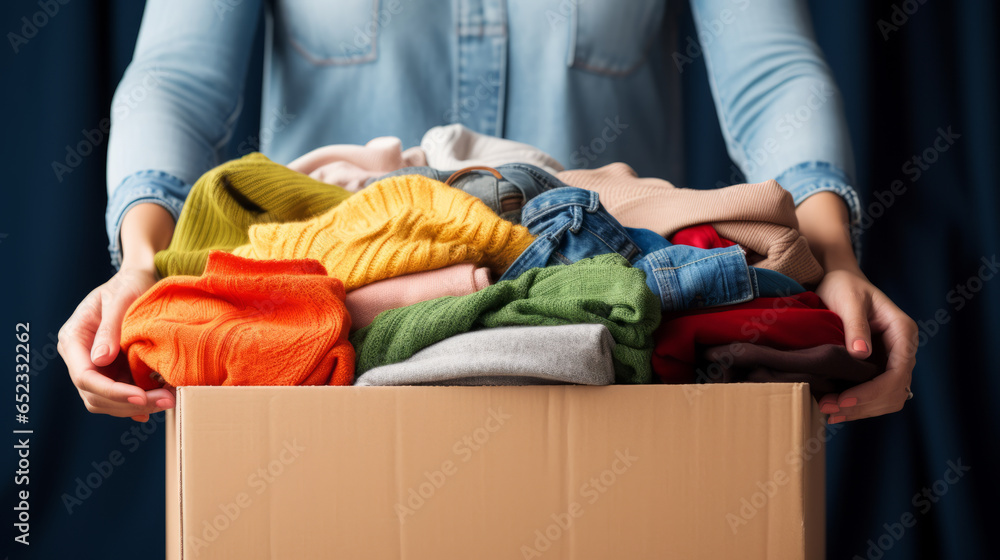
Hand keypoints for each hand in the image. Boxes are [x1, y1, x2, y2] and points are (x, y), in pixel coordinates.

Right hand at [58, 266, 174, 420]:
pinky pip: (122, 395)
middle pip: (95, 395)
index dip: (112, 392)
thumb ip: (110, 328)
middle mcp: (80, 356)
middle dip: (129, 403)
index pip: (85, 376)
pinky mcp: (114, 371)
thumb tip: (100, 360)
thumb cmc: (129, 284)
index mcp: (74, 338)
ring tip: (170, 400)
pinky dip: (140, 402)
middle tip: (167, 401)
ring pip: (108, 401)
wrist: (139, 281)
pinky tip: (160, 403)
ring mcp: (96, 366)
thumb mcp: (121, 298)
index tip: (140, 397)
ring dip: (137, 406)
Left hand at [813, 264, 917, 422]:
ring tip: (828, 411)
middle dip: (864, 404)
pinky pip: (875, 394)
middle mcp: (902, 349)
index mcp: (903, 332)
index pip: (898, 372)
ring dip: (860, 409)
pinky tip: (835, 408)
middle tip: (828, 408)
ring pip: (887, 398)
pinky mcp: (877, 367)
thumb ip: (856, 326)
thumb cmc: (844, 286)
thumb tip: (861, 355)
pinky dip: (858, 405)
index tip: (844, 399)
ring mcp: (891, 360)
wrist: (839, 281)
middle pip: (894, 391)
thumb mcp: (849, 300)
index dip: (873, 391)